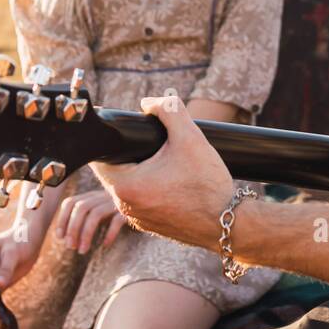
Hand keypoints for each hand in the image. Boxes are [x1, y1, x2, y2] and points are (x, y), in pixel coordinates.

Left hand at [54, 188, 126, 254]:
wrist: (153, 201)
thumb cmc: (123, 213)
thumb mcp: (103, 212)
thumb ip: (88, 218)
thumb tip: (66, 238)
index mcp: (94, 195)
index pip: (71, 202)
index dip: (62, 219)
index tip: (60, 237)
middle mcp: (104, 195)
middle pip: (81, 207)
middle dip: (73, 228)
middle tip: (72, 247)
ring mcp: (118, 201)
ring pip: (95, 214)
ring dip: (86, 234)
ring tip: (83, 251)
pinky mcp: (131, 209)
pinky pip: (118, 220)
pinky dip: (109, 233)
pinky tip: (105, 245)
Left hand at [93, 94, 234, 249]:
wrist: (228, 224)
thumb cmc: (207, 185)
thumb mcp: (191, 137)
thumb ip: (169, 110)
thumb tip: (149, 103)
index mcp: (124, 186)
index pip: (100, 157)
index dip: (114, 140)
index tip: (132, 132)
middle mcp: (125, 206)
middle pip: (116, 170)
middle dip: (132, 154)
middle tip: (156, 145)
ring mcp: (138, 219)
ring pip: (130, 186)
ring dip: (143, 172)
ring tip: (168, 162)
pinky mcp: (152, 226)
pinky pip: (144, 200)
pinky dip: (154, 188)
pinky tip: (175, 181)